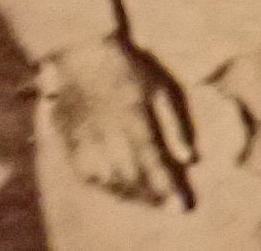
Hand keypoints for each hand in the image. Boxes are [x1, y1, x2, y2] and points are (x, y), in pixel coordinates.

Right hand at [40, 35, 194, 209]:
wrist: (82, 55)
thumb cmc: (129, 68)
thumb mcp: (161, 88)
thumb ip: (176, 125)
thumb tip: (191, 159)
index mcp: (134, 119)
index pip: (153, 163)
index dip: (167, 187)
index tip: (181, 206)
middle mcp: (108, 134)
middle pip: (131, 177)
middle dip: (151, 196)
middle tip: (168, 206)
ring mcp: (86, 140)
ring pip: (108, 181)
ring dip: (128, 195)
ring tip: (147, 200)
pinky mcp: (69, 142)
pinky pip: (85, 175)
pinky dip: (103, 187)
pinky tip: (116, 189)